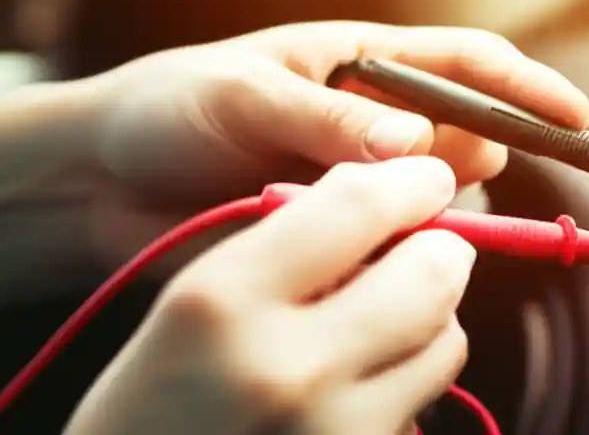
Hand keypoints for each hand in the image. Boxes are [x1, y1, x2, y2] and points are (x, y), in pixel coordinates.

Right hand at [67, 157, 474, 434]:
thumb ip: (284, 247)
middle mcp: (288, 368)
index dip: (411, 182)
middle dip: (438, 250)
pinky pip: (424, 405)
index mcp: (223, 301)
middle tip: (422, 250)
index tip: (425, 179)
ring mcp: (334, 432)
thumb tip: (393, 204)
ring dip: (430, 320)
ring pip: (447, 341)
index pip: (361, 204)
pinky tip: (365, 383)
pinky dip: (410, 383)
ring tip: (384, 321)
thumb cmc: (141, 406)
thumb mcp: (187, 306)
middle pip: (433, 272)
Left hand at [82, 21, 588, 259]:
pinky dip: (397, 248)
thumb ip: (328, 118)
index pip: (467, 63)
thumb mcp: (243, 95)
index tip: (574, 118)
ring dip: (432, 208)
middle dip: (483, 156)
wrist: (97, 181)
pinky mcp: (340, 229)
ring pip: (440, 196)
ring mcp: (360, 177)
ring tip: (387, 212)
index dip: (526, 87)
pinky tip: (364, 246)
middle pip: (470, 133)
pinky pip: (396, 242)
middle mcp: (376, 120)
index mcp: (362, 62)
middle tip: (459, 183)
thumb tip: (415, 141)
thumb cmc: (167, 109)